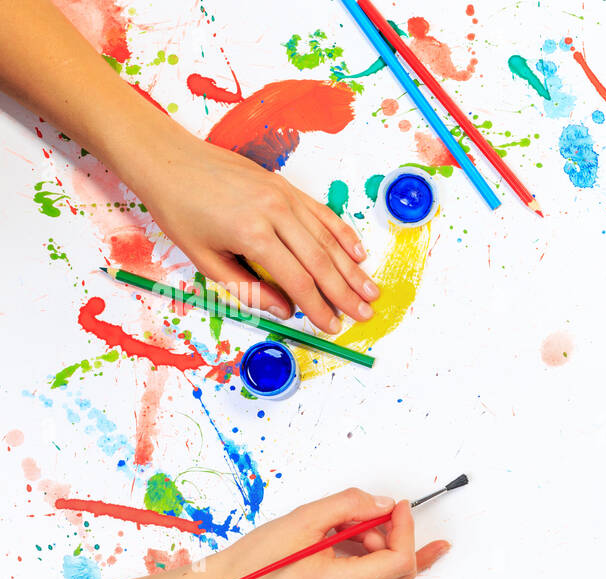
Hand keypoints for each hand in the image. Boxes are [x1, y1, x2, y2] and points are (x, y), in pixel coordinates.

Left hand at [129, 137, 379, 333]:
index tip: (333, 326)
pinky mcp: (285, 186)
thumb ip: (247, 288)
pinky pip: (322, 213)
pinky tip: (358, 252)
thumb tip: (284, 310)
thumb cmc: (180, 210)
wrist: (168, 160)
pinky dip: (342, 234)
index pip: (297, 280)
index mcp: (252, 235)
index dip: (318, 307)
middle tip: (365, 314)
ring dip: (352, 268)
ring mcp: (284, 196)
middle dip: (345, 292)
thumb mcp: (205, 259)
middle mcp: (275, 212)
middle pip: (320, 261)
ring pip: (327, 238)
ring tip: (370, 291)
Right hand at [211, 488, 449, 578]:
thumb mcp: (302, 520)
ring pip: (388, 578)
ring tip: (341, 529)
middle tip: (368, 515)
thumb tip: (384, 505)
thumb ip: (350, 506)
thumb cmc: (255, 561)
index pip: (398, 562)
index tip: (398, 506)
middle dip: (394, 538)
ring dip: (379, 547)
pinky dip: (370, 559)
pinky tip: (349, 540)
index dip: (405, 529)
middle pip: (400, 573)